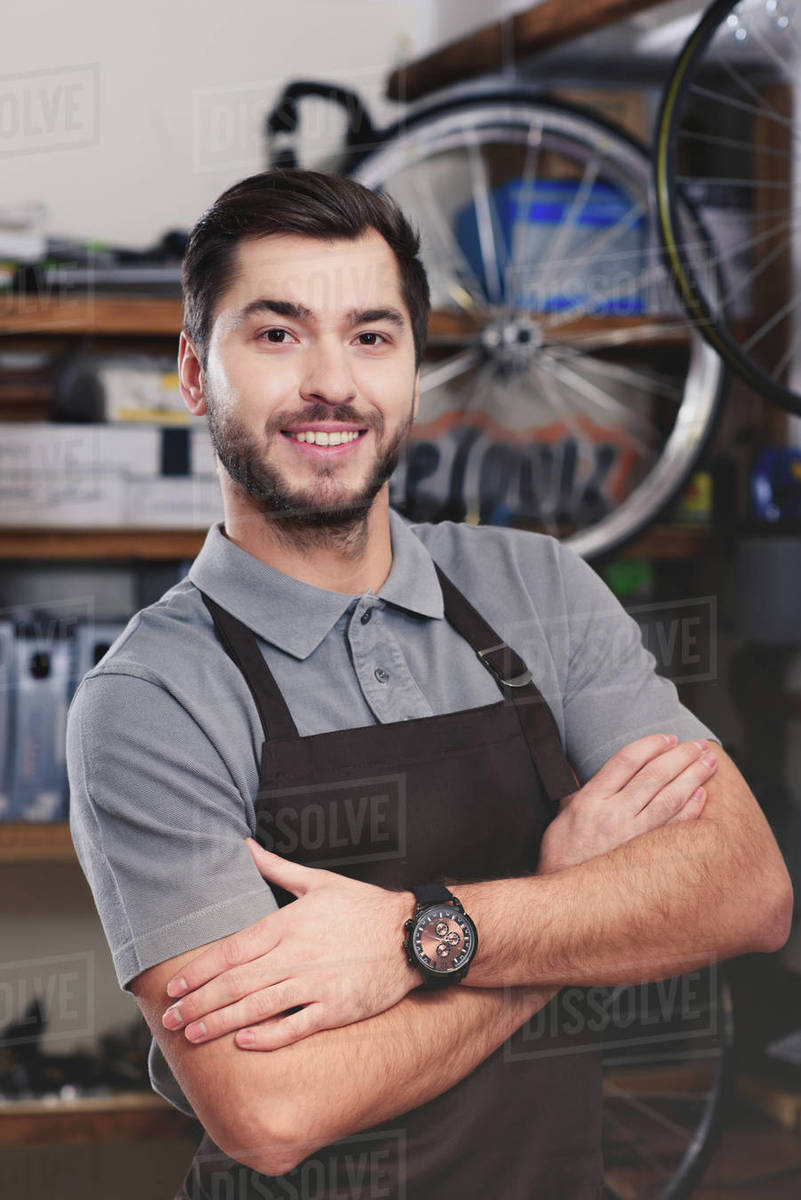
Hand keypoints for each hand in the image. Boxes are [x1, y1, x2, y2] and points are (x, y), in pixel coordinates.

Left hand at [161, 842, 416, 1049]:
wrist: (412, 934)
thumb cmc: (364, 906)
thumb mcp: (319, 881)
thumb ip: (275, 868)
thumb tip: (243, 844)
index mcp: (289, 924)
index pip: (233, 950)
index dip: (200, 970)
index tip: (174, 986)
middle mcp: (298, 955)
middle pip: (237, 983)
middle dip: (199, 1003)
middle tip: (169, 1020)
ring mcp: (317, 984)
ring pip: (258, 1007)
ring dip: (221, 1023)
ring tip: (192, 1035)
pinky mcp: (337, 1008)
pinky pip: (296, 1026)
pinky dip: (268, 1037)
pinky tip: (243, 1044)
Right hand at [537, 734, 717, 873]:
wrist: (569, 902)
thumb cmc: (563, 858)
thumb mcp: (561, 818)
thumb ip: (575, 791)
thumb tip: (576, 768)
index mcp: (591, 799)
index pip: (627, 760)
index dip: (651, 745)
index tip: (668, 738)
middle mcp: (614, 814)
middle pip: (654, 775)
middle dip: (681, 756)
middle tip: (699, 745)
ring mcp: (633, 836)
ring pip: (670, 798)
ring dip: (693, 777)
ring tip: (709, 763)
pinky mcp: (647, 856)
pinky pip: (675, 827)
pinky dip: (690, 810)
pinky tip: (702, 796)